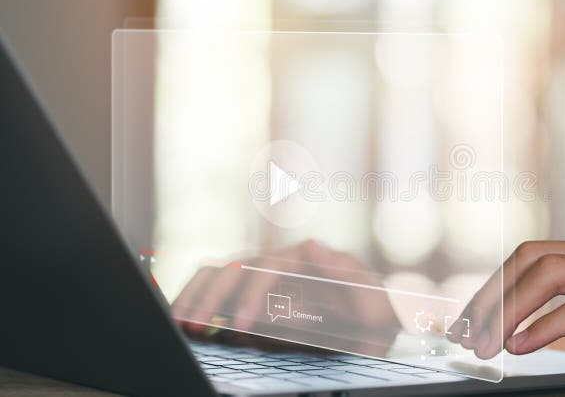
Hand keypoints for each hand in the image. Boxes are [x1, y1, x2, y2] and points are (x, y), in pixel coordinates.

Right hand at [172, 240, 400, 348]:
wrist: (377, 318)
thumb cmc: (376, 311)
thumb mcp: (376, 297)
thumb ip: (348, 274)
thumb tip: (312, 244)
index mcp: (305, 258)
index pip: (267, 269)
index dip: (252, 296)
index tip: (243, 325)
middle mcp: (279, 262)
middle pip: (234, 269)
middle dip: (210, 298)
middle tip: (194, 326)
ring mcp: (264, 276)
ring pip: (218, 274)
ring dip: (196, 296)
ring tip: (181, 323)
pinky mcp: (255, 294)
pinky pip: (218, 289)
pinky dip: (197, 300)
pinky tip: (185, 319)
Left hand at [449, 238, 564, 386]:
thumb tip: (559, 319)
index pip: (540, 255)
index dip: (499, 284)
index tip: (475, 318)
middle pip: (534, 258)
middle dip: (491, 294)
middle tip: (465, 333)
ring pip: (552, 272)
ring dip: (507, 307)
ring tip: (484, 342)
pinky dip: (545, 324)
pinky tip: (524, 345)